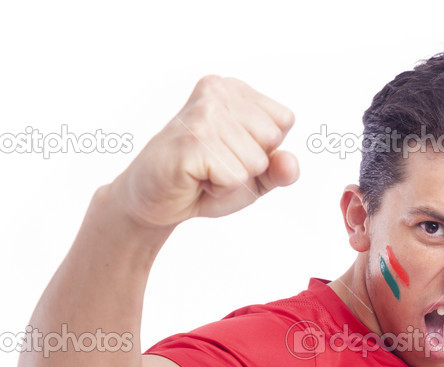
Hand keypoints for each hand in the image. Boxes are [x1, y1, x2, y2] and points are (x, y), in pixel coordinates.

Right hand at [110, 75, 298, 228]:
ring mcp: (203, 113)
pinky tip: (195, 179)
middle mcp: (217, 92)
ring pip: (256, 161)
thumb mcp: (253, 177)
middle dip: (250, 165)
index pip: (284, 120)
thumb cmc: (204, 182)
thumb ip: (279, 170)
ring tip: (204, 171)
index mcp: (233, 90)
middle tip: (215, 165)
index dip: (263, 149)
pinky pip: (236, 177)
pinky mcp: (192, 140)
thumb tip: (290, 163)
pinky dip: (220, 189)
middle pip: (272, 139)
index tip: (231, 152)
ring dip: (233, 180)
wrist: (153, 200)